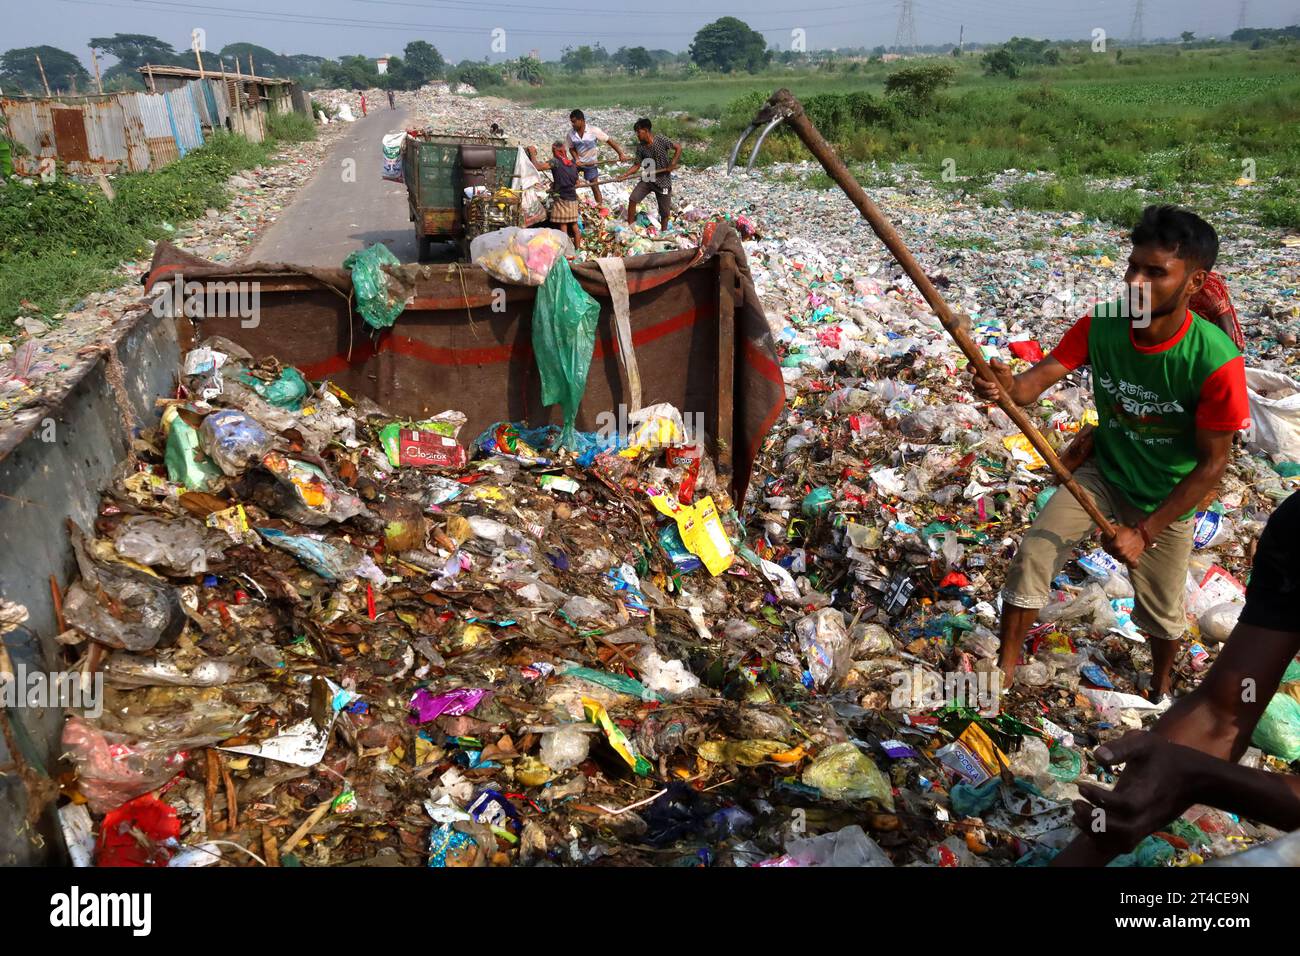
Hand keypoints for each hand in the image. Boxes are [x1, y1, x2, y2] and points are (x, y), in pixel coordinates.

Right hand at [972, 358, 1014, 402]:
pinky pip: (981, 396)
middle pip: (975, 381)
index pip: (971, 366)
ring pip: (978, 390)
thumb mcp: (1005, 369)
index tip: (974, 371)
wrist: (1009, 387)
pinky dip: (989, 397)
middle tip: (994, 385)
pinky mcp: (981, 393)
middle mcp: (978, 376)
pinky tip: (997, 396)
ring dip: (988, 392)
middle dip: (984, 384)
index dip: (970, 368)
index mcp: (982, 368)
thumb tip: (992, 359)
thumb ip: (999, 364)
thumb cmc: (1006, 376)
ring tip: (997, 391)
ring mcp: (978, 385)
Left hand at [1072, 731, 1211, 854]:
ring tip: (1077, 814)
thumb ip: (1121, 747)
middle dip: (1095, 820)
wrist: (1194, 777)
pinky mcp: (1145, 829)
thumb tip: (1096, 755)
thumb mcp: (1145, 742)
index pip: (1125, 804)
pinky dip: (1104, 839)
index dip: (1100, 798)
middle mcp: (1150, 814)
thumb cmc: (1166, 756)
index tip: (1080, 785)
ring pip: (1122, 842)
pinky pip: (1124, 843)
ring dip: (1096, 833)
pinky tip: (1087, 822)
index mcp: (1149, 792)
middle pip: (1123, 832)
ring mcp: (1148, 824)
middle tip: (1075, 803)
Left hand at [1102, 525, 1145, 566]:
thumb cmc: (1127, 531)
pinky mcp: (1133, 560)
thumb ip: (1106, 533)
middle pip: (1112, 554)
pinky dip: (1130, 563)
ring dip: (1120, 556)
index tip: (1109, 544)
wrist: (1141, 534)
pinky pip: (1131, 565)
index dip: (1106, 545)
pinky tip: (1129, 558)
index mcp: (1116, 545)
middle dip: (1112, 550)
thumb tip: (1099, 536)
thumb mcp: (1115, 529)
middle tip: (1116, 546)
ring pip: (1119, 559)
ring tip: (1123, 550)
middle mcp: (1121, 552)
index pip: (1106, 548)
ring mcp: (1127, 557)